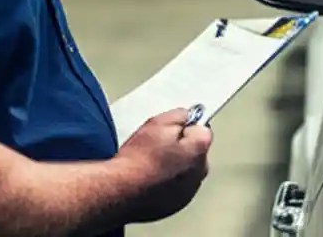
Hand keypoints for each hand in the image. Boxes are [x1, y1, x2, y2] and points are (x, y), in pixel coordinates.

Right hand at [115, 107, 213, 222]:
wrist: (119, 190)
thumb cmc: (138, 159)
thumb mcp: (158, 123)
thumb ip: (179, 116)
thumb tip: (186, 117)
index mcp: (200, 150)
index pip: (202, 130)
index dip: (185, 128)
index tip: (171, 130)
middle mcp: (200, 173)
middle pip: (195, 153)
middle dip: (181, 148)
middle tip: (157, 148)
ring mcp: (188, 192)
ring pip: (185, 172)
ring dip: (174, 168)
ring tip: (150, 166)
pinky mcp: (175, 206)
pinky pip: (175, 189)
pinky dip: (166, 185)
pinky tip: (148, 181)